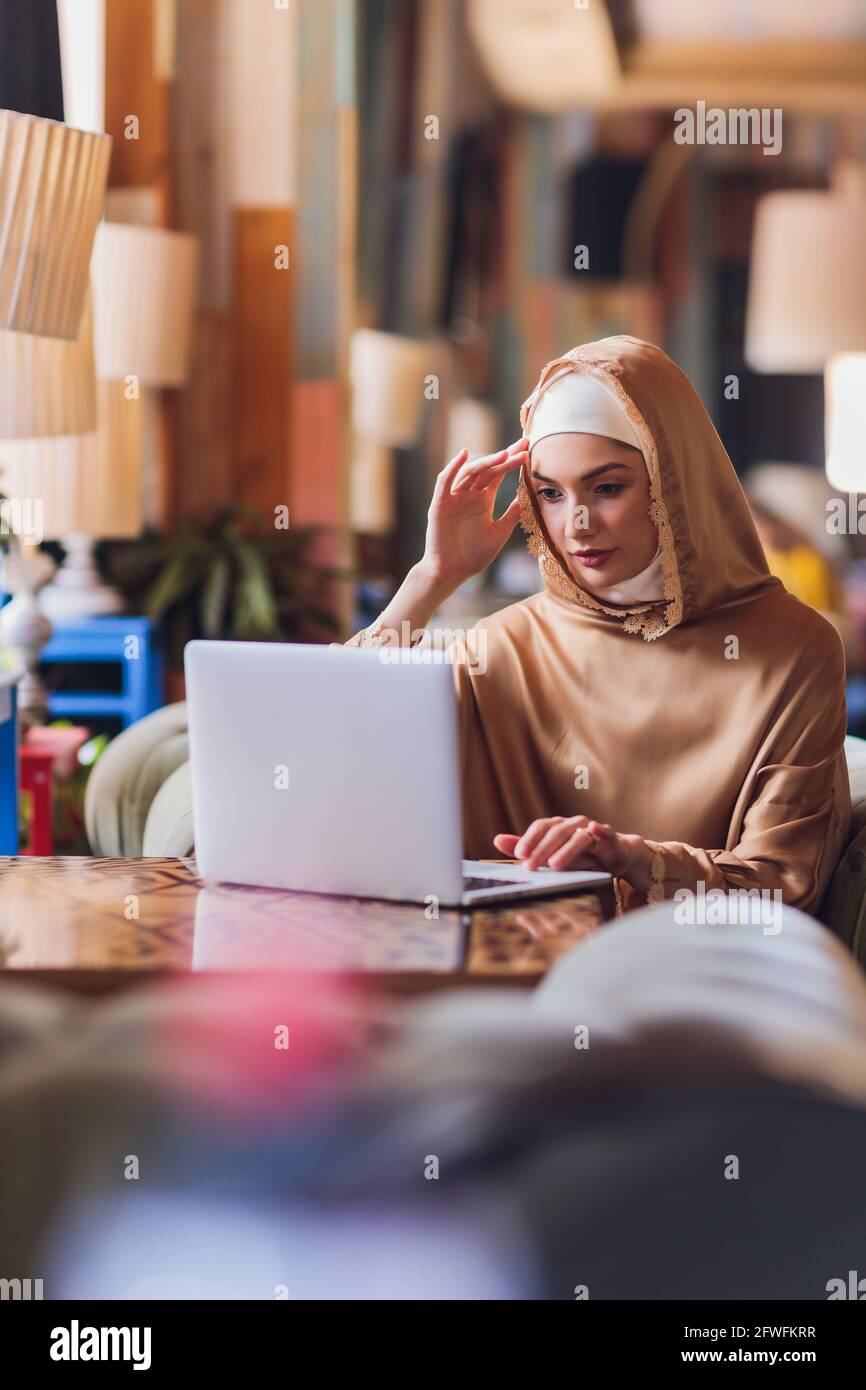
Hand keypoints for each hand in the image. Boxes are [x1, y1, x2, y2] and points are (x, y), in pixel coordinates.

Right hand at [419, 438, 528, 586]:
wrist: (451, 572)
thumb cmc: (473, 556)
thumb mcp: (498, 533)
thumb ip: (511, 515)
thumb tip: (527, 497)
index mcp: (483, 499)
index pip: (499, 473)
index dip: (512, 460)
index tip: (528, 449)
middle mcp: (469, 494)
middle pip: (488, 469)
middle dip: (505, 457)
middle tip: (523, 446)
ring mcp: (454, 497)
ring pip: (470, 472)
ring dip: (486, 462)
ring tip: (504, 455)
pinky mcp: (440, 504)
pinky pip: (445, 481)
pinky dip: (453, 467)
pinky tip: (464, 454)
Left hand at [494, 816, 648, 882]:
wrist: (613, 856)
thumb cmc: (579, 856)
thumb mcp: (551, 854)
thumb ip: (527, 848)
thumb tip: (498, 840)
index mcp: (558, 826)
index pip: (541, 827)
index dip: (530, 839)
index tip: (519, 855)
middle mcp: (574, 824)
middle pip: (556, 832)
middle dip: (542, 850)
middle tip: (530, 866)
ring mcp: (592, 830)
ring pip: (578, 836)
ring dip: (566, 850)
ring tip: (554, 865)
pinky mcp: (611, 839)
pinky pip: (606, 832)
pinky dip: (601, 830)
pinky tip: (594, 829)